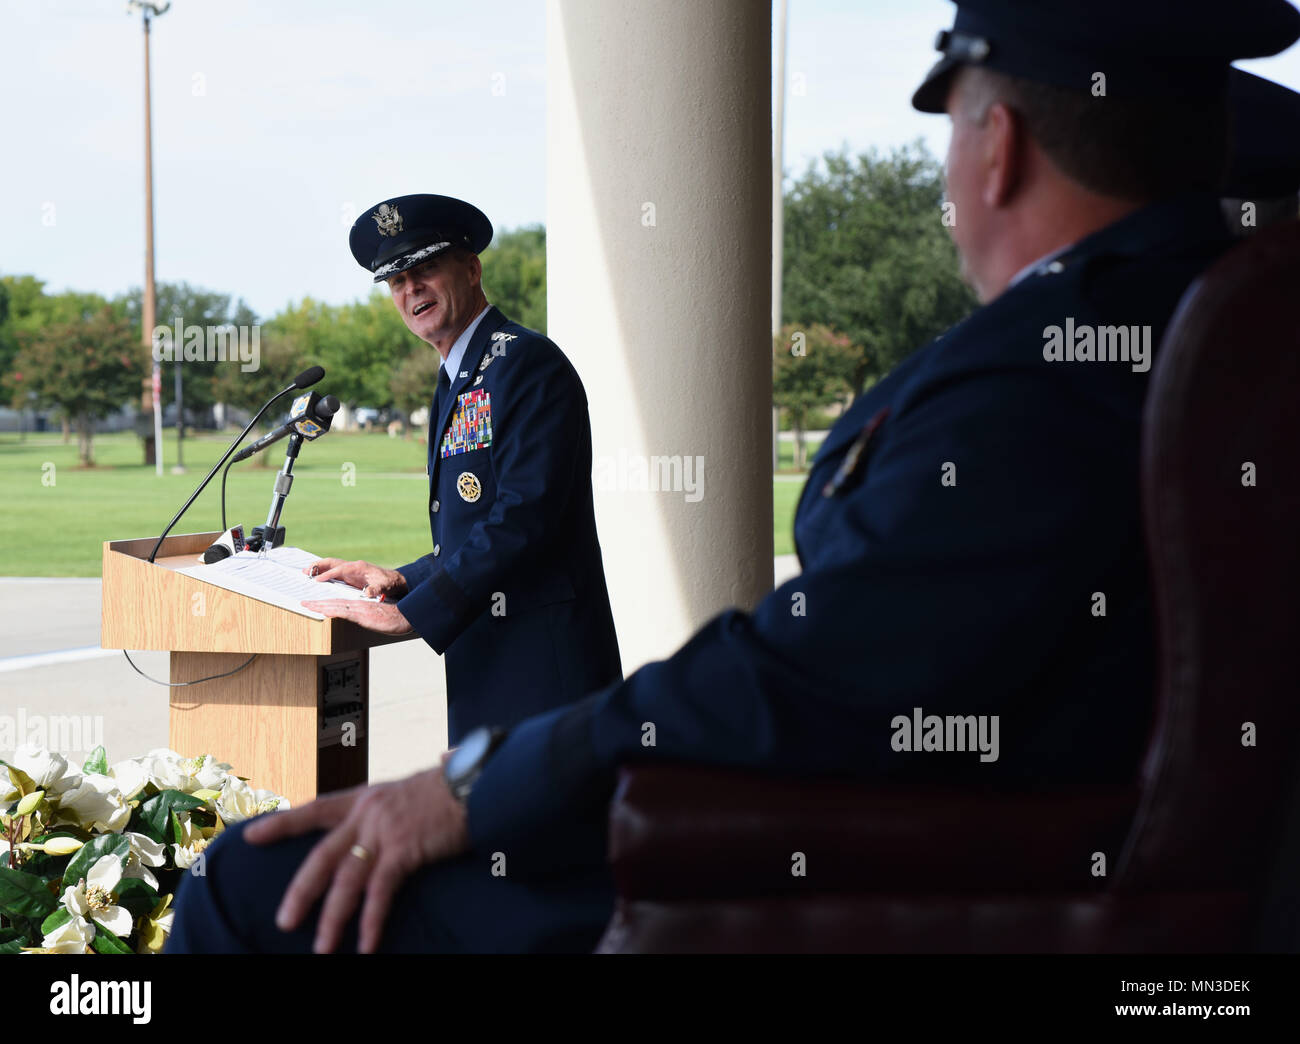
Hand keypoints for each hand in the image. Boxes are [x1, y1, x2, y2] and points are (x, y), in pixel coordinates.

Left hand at [244, 763, 468, 953]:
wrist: (477, 781)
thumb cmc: (453, 785)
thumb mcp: (414, 786)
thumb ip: (398, 801)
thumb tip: (409, 789)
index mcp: (365, 797)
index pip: (315, 809)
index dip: (282, 824)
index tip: (251, 836)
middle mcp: (367, 813)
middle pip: (322, 856)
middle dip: (301, 892)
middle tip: (284, 922)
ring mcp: (384, 831)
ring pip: (347, 881)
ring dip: (333, 919)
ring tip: (323, 949)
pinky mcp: (404, 849)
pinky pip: (380, 891)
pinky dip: (372, 920)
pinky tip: (367, 944)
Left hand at [301, 598, 413, 634]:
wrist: (406, 616)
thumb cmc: (394, 618)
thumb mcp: (376, 618)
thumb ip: (365, 618)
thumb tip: (358, 621)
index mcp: (359, 606)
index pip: (338, 603)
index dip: (324, 604)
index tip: (313, 604)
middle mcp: (357, 605)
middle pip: (333, 603)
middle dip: (317, 604)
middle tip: (303, 603)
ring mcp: (360, 610)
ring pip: (336, 606)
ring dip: (320, 606)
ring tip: (307, 606)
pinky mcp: (364, 615)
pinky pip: (346, 613)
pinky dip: (334, 611)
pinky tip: (325, 612)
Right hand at [305, 558, 406, 598]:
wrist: (394, 580)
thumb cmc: (388, 582)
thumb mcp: (383, 586)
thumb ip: (376, 589)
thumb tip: (368, 593)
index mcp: (359, 567)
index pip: (340, 569)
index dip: (328, 574)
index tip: (317, 579)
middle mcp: (353, 566)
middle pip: (332, 563)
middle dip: (318, 566)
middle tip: (304, 571)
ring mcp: (350, 570)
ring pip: (331, 566)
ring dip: (319, 568)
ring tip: (305, 573)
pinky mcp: (350, 576)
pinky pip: (334, 573)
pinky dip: (324, 574)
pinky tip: (316, 579)